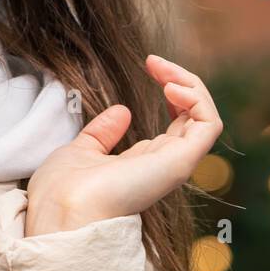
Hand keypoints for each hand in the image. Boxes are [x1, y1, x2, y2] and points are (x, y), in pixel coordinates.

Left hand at [24, 55, 223, 235]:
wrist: (61, 209)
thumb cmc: (62, 190)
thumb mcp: (81, 151)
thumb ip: (102, 133)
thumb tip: (122, 111)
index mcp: (143, 163)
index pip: (177, 122)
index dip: (171, 89)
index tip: (149, 65)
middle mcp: (163, 164)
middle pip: (194, 116)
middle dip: (181, 80)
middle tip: (154, 61)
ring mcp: (174, 164)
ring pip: (206, 117)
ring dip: (191, 84)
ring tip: (164, 71)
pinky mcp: (179, 163)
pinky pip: (209, 125)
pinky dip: (197, 99)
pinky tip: (171, 87)